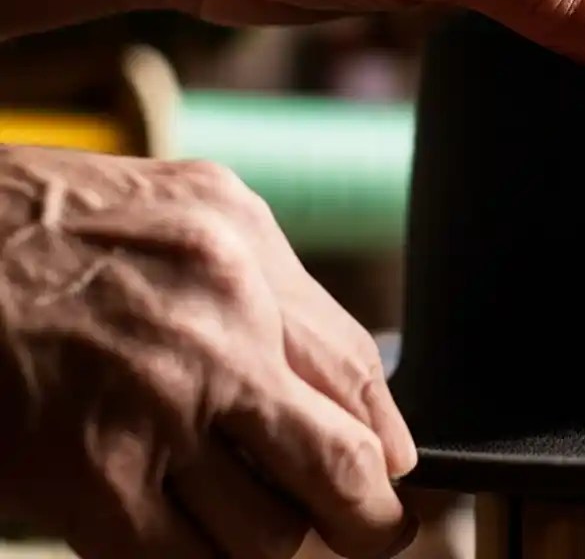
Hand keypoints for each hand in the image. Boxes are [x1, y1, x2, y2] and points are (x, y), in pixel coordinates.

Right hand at [0, 145, 418, 558]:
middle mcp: (214, 331)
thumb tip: (364, 403)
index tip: (386, 479)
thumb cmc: (46, 225)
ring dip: (268, 541)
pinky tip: (179, 535)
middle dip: (368, 523)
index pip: (364, 380)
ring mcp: (150, 411)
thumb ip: (281, 294)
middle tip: (365, 535)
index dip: (388, 450)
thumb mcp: (189, 208)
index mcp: (242, 257)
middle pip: (346, 472)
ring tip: (235, 514)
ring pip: (270, 536)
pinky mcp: (84, 481)